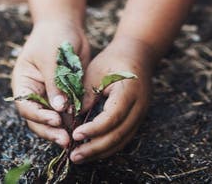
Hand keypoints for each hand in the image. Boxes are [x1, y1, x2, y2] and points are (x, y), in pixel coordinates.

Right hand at [12, 16, 89, 149]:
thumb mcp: (52, 57)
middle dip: (50, 130)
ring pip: (52, 119)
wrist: (66, 25)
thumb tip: (60, 109)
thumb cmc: (54, 36)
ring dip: (62, 129)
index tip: (56, 120)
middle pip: (38, 119)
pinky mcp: (64, 95)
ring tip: (74, 138)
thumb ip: (55, 83)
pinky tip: (81, 127)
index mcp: (23, 83)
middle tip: (66, 140)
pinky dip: (73, 120)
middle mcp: (34, 93)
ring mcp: (49, 96)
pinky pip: (67, 112)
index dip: (39, 117)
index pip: (26, 106)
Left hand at [69, 34, 155, 163]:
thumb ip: (85, 94)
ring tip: (79, 158)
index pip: (112, 116)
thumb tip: (71, 119)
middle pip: (118, 135)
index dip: (94, 129)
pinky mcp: (137, 120)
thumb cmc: (113, 60)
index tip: (75, 135)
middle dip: (95, 148)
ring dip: (100, 152)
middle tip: (74, 157)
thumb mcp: (95, 72)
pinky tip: (91, 150)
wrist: (137, 54)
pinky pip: (123, 138)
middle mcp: (139, 106)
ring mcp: (141, 115)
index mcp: (129, 90)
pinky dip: (107, 146)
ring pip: (121, 141)